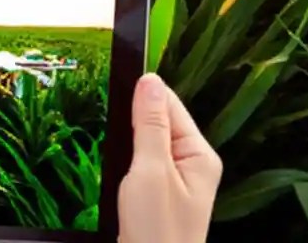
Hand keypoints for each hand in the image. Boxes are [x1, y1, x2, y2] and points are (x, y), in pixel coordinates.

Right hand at [118, 73, 221, 242]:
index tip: (117, 80)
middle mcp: (192, 165)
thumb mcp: (150, 173)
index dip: (144, 94)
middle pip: (159, 123)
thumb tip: (149, 81)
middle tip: (109, 119)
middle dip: (133, 119)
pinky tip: (112, 165)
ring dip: (127, 141)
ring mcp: (175, 183)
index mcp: (199, 155)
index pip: (171, 106)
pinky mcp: (157, 199)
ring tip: (108, 140)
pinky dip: (125, 162)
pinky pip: (141, 166)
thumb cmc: (156, 234)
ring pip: (146, 144)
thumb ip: (149, 126)